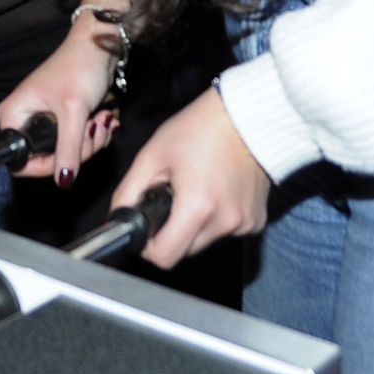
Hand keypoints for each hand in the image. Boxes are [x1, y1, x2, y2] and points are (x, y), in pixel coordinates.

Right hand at [0, 17, 121, 186]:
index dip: (45, 166)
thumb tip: (63, 181)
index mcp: (14, 116)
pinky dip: (93, 136)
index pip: (19, 161)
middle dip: (77, 150)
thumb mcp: (74, 111)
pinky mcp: (62, 121)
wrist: (99, 47)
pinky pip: (77, 143)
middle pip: (47, 160)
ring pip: (66, 154)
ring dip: (90, 143)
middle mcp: (25, 120)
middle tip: (92, 129)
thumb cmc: (78, 67)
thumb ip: (68, 149)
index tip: (69, 160)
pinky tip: (102, 119)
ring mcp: (44, 122)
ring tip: (100, 120)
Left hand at [109, 88, 270, 269]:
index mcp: (197, 207)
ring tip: (196, 188)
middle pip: (185, 251)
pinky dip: (216, 219)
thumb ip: (129, 192)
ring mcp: (245, 224)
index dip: (149, 246)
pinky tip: (216, 190)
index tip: (147, 229)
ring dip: (195, 225)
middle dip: (172, 232)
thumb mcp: (153, 155)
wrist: (246, 115)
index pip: (165, 257)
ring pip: (205, 242)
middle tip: (171, 199)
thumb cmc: (200, 128)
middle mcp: (225, 221)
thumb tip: (116, 218)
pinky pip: (226, 232)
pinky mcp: (256, 221)